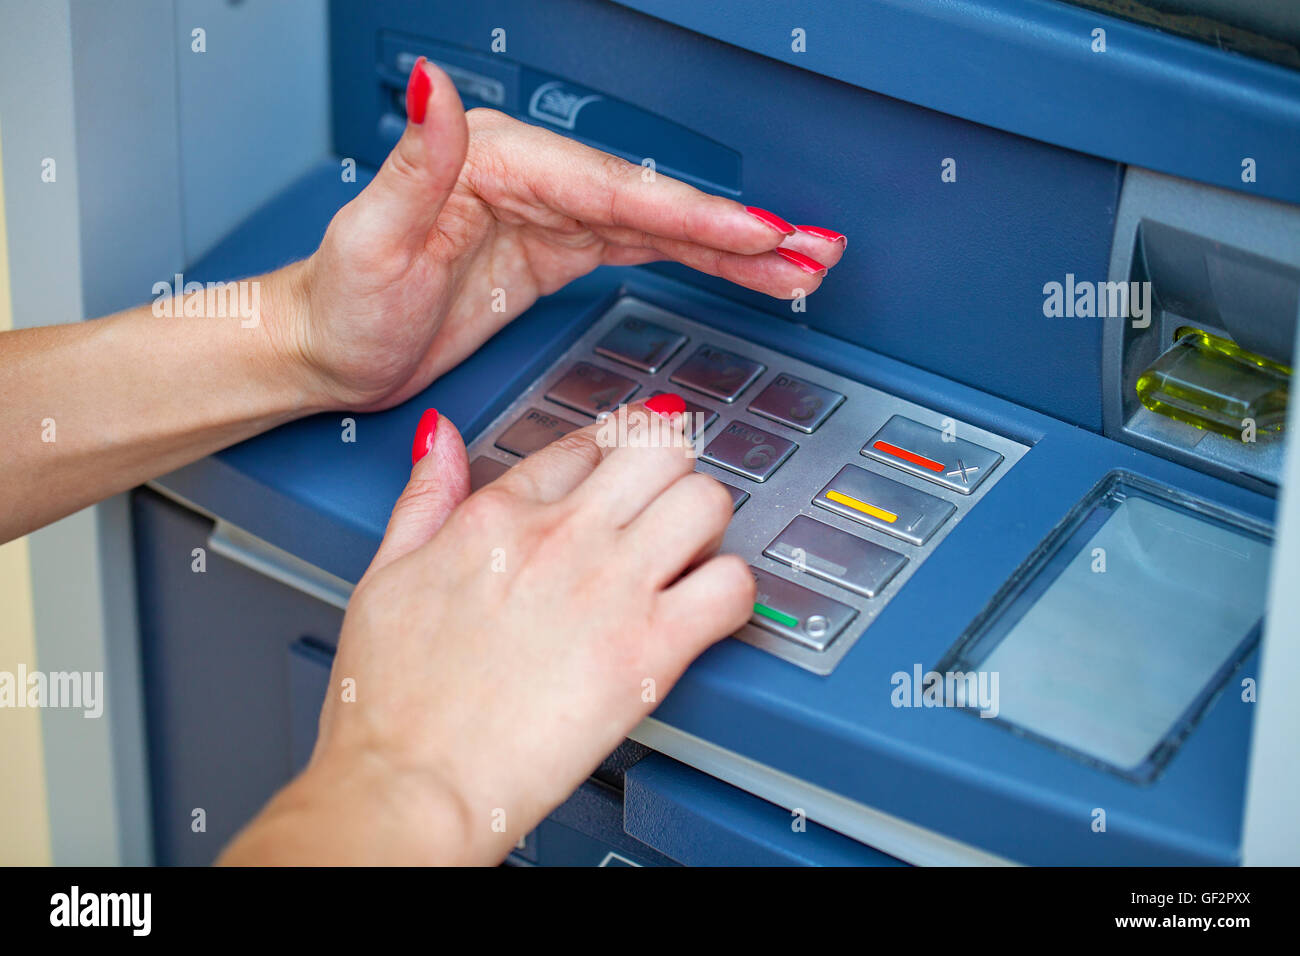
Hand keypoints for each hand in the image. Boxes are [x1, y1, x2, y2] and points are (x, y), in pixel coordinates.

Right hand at [220, 399, 752, 863]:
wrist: (415, 783)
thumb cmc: (394, 701)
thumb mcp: (386, 575)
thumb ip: (423, 498)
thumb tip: (440, 438)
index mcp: (499, 518)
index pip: (584, 443)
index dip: (614, 446)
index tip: (625, 456)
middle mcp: (563, 537)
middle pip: (658, 450)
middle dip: (669, 469)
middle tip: (664, 501)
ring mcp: (612, 587)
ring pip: (705, 502)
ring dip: (705, 524)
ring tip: (689, 554)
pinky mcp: (651, 648)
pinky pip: (732, 587)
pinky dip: (733, 593)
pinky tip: (707, 610)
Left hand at [282, 58, 846, 411]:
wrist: (325, 348)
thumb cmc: (340, 302)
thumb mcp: (370, 239)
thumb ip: (415, 163)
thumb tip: (435, 88)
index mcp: (495, 163)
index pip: (614, 189)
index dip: (692, 214)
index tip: (757, 233)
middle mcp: (530, 180)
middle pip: (654, 203)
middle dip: (738, 231)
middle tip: (812, 249)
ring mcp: (547, 216)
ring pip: (658, 226)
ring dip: (732, 248)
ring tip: (802, 265)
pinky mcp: (552, 252)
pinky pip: (638, 248)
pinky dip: (693, 260)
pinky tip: (739, 269)